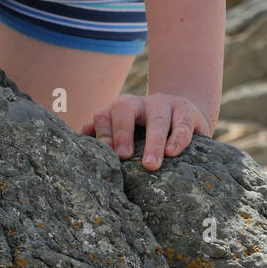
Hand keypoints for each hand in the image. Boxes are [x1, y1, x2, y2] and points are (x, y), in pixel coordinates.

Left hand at [80, 93, 213, 170]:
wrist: (184, 112)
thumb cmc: (147, 128)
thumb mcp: (127, 129)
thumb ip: (104, 133)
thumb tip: (80, 137)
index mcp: (120, 108)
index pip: (103, 114)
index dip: (102, 134)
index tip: (107, 156)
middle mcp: (139, 103)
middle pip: (124, 108)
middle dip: (122, 132)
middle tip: (124, 156)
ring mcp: (164, 104)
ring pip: (156, 119)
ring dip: (153, 142)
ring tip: (151, 165)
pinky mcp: (186, 112)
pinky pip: (182, 123)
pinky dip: (178, 138)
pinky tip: (172, 152)